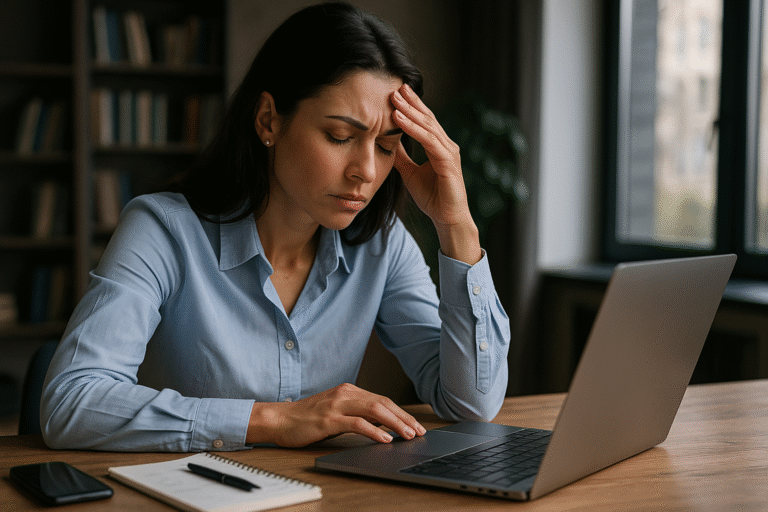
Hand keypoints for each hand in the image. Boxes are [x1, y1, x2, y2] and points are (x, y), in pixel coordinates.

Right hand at [246, 383, 425, 447]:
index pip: (382, 400)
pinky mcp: (328, 419)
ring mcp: (336, 405)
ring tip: (408, 435)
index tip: (415, 424)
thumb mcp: (336, 411)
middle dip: (404, 418)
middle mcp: (345, 394)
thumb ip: (357, 413)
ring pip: (374, 410)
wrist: (279, 419)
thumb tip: (383, 425)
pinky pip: (357, 423)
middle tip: (419, 431)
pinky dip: (374, 431)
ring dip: (395, 423)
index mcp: (349, 391)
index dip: (401, 412)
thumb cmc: (307, 418)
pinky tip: (385, 439)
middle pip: (383, 403)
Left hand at [391, 84, 468, 226]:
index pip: (424, 121)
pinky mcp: (448, 161)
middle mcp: (447, 145)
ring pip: (427, 126)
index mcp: (439, 147)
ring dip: (409, 111)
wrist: (447, 218)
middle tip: (396, 86)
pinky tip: (399, 120)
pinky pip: (428, 141)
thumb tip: (389, 141)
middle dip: (411, 102)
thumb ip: (402, 157)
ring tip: (394, 99)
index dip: (411, 107)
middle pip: (427, 118)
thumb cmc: (432, 197)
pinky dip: (412, 129)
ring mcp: (449, 152)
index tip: (396, 93)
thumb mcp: (410, 173)